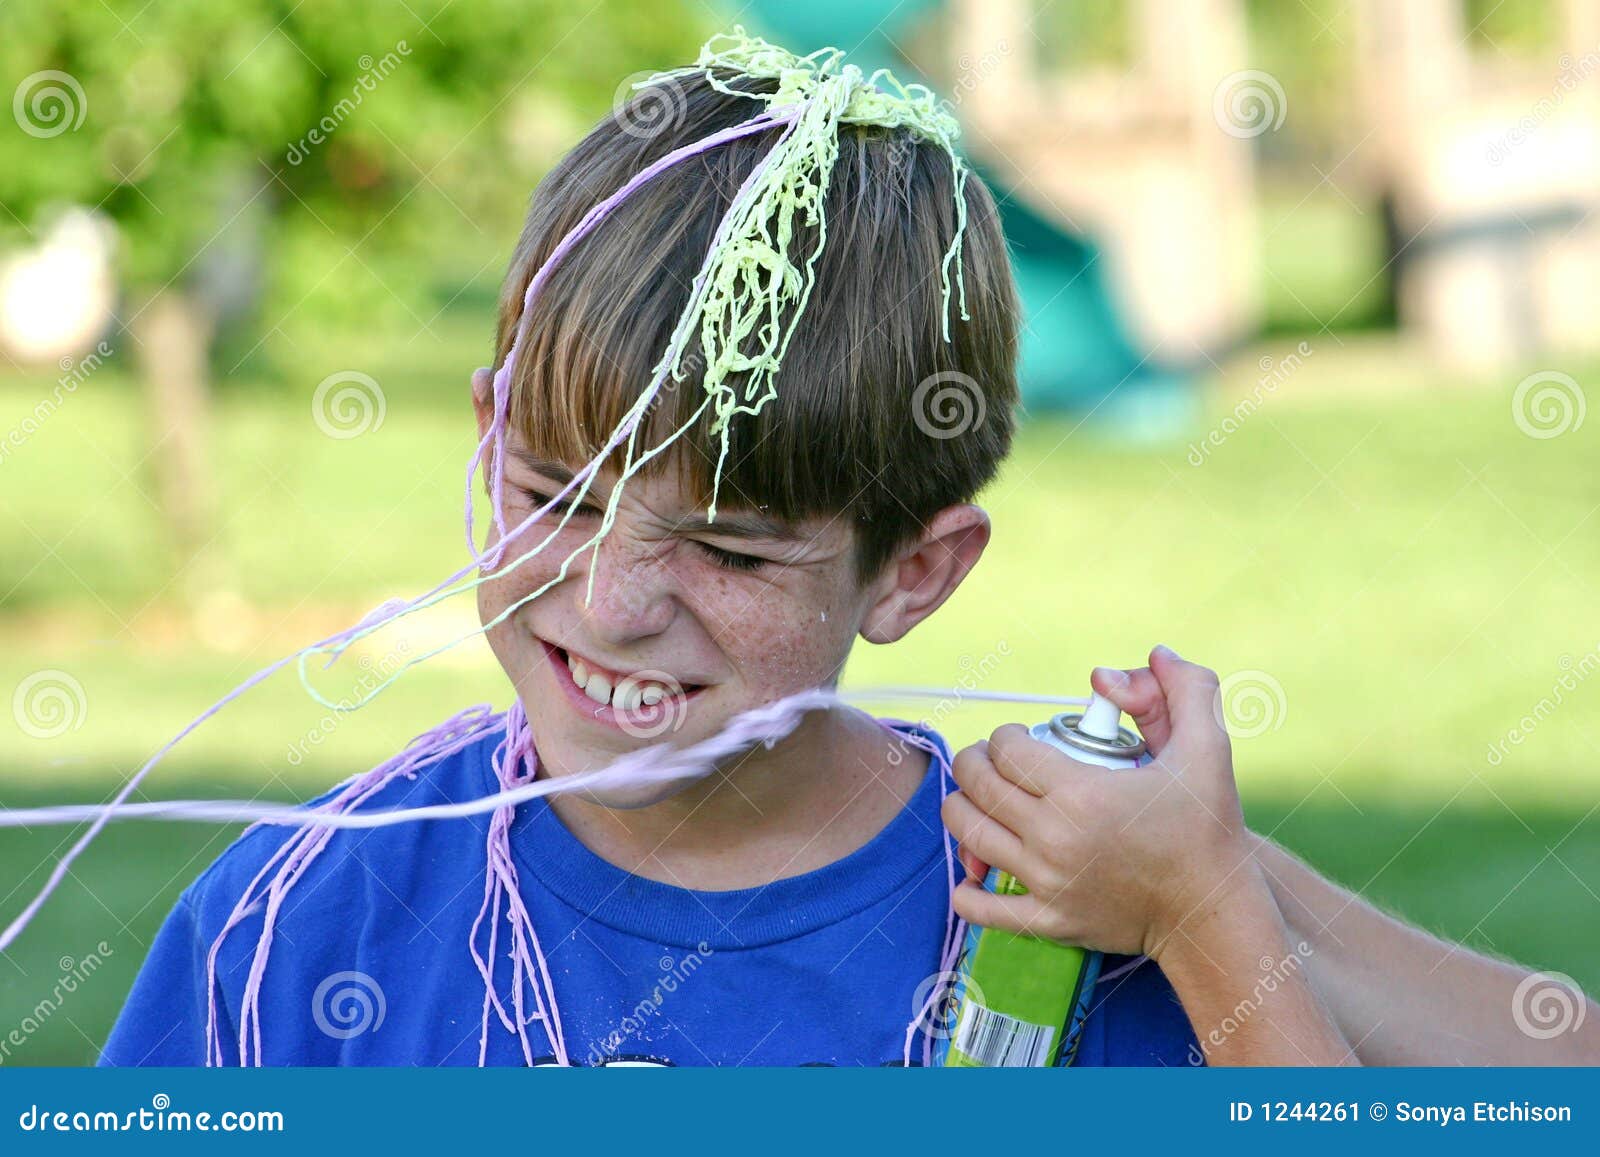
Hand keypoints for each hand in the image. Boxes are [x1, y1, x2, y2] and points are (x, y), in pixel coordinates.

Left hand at [940, 645, 1263, 962]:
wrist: (1211, 909)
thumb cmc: (1206, 827)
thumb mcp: (1208, 748)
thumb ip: (1187, 689)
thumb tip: (1156, 654)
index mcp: (1081, 792)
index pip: (1006, 749)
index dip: (1005, 735)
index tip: (1020, 737)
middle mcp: (1054, 837)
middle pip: (977, 786)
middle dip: (974, 762)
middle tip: (992, 760)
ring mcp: (1046, 882)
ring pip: (968, 834)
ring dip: (963, 808)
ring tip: (983, 800)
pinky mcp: (1046, 922)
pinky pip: (978, 908)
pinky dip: (966, 888)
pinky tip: (977, 866)